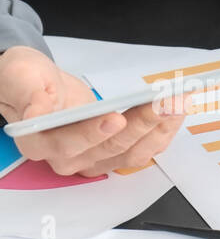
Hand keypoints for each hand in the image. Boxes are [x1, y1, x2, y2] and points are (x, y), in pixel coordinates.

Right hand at [0, 46, 184, 175]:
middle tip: (165, 102)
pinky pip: (143, 148)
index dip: (94, 133)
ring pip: (134, 152)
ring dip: (160, 128)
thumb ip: (31, 97)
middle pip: (112, 148)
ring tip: (178, 103)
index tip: (116, 118)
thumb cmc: (28, 83)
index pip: (69, 144)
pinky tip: (176, 110)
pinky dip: (162, 129)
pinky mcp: (114, 153)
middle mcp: (68, 158)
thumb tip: (36, 114)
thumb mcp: (21, 79)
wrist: (39, 87)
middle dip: (143, 123)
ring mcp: (94, 159)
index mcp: (39, 143)